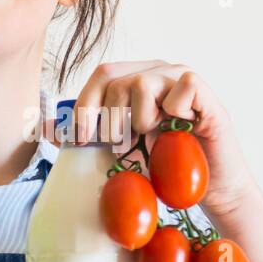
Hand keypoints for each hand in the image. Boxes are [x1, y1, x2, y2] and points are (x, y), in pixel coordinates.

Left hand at [71, 61, 256, 218]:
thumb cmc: (168, 169)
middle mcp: (158, 72)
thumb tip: (51, 131)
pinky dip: (175, 112)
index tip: (82, 139)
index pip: (102, 76)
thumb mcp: (124, 151)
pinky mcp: (205, 92)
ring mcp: (182, 79)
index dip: (86, 105)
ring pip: (143, 83)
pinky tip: (181, 129)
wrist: (212, 189)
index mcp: (137, 79)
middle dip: (111, 120)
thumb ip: (96, 136)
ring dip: (141, 120)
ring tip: (153, 140)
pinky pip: (181, 87)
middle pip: (117, 80)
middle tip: (121, 147)